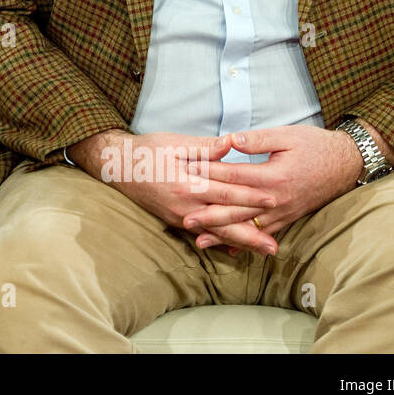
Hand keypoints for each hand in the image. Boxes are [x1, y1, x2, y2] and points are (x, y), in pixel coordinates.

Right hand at [67, 130, 280, 252]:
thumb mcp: (174, 142)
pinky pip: (203, 234)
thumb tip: (232, 143)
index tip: (273, 200)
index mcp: (186, 183)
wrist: (119, 167)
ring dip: (241, 243)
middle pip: (224, 222)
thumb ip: (205, 147)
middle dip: (252, 235)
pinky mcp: (176, 221)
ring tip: (262, 252)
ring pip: (216, 233)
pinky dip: (222, 241)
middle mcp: (184, 205)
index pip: (226, 192)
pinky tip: (237, 249)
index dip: (250, 196)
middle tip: (275, 247)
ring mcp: (180, 216)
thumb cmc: (147, 151)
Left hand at [177, 125, 366, 256]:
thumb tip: (230, 140)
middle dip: (209, 215)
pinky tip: (230, 250)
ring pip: (248, 227)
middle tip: (185, 220)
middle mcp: (277, 199)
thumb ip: (256, 139)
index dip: (209, 173)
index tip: (187, 172)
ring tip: (199, 241)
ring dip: (223, 234)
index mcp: (274, 176)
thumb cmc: (315, 146)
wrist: (346, 164)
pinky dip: (246, 243)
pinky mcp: (288, 218)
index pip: (234, 175)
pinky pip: (264, 233)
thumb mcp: (286, 136)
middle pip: (237, 209)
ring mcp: (283, 212)